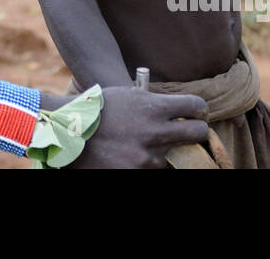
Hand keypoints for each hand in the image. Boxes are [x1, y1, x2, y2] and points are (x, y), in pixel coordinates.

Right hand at [69, 86, 208, 168]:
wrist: (69, 133)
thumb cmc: (97, 110)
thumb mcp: (127, 96)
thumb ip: (152, 102)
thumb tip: (176, 110)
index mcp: (152, 107)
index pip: (196, 105)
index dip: (200, 109)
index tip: (197, 113)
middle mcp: (155, 131)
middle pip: (198, 132)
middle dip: (198, 131)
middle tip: (193, 132)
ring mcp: (147, 156)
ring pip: (175, 156)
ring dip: (165, 152)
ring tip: (146, 146)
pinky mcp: (137, 172)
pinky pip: (154, 169)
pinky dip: (148, 164)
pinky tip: (134, 156)